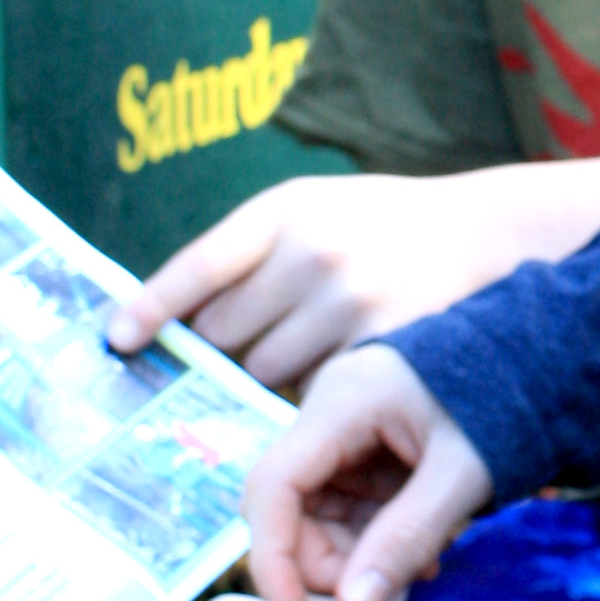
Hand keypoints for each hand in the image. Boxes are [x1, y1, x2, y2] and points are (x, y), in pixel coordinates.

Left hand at [105, 167, 569, 390]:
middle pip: (225, 334)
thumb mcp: (313, 209)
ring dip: (266, 372)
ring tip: (302, 348)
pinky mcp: (384, 346)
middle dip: (220, 348)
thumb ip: (249, 252)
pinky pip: (316, 392)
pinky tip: (334, 366)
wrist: (482, 233)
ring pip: (265, 370)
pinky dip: (312, 389)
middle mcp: (316, 253)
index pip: (199, 266)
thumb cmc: (379, 225)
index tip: (116, 342)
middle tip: (238, 347)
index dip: (150, 308)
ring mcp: (351, 302)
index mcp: (287, 210)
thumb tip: (169, 323)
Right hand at [244, 342, 492, 600]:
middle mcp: (331, 415)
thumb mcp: (465, 473)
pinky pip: (353, 511)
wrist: (542, 363)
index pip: (273, 484)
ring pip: (321, 517)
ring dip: (360, 559)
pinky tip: (427, 555)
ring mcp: (347, 435)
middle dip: (328, 563)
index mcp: (342, 402)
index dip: (272, 553)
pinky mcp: (368, 453)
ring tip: (425, 570)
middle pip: (291, 507)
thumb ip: (409, 536)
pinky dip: (380, 542)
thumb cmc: (510, 402)